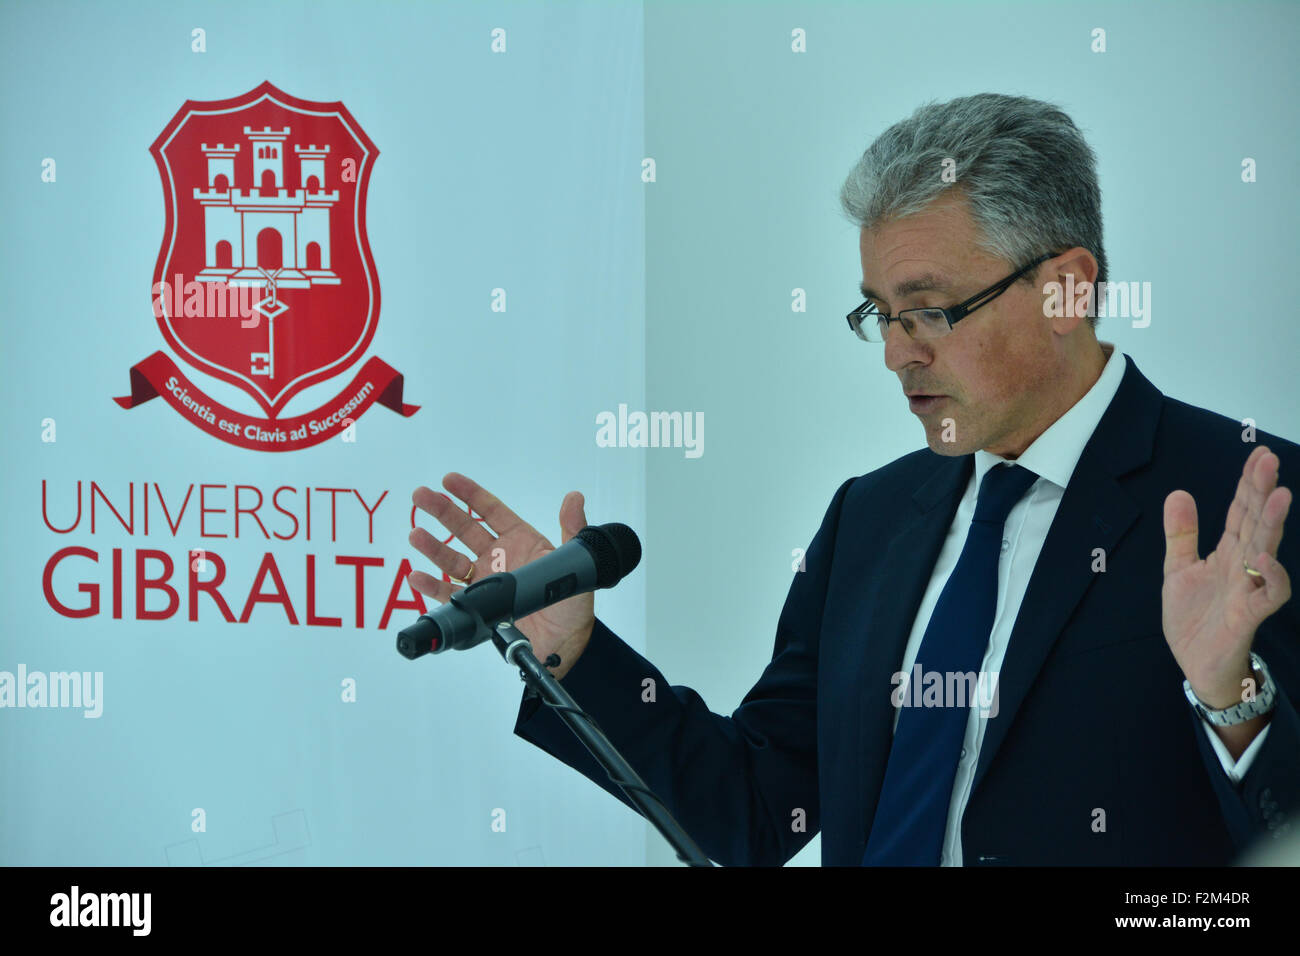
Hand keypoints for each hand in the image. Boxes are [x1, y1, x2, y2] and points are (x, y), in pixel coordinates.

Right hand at [407, 473, 595, 680]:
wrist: (565, 642)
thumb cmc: (572, 601)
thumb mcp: (574, 562)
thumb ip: (571, 529)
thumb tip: (575, 498)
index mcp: (520, 540)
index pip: (491, 511)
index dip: (470, 494)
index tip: (449, 480)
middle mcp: (498, 557)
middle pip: (464, 529)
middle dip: (442, 511)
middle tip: (421, 496)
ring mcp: (485, 580)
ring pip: (453, 559)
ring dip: (433, 547)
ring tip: (415, 535)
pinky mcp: (478, 605)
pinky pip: (450, 594)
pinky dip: (432, 586)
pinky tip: (417, 576)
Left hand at [1163, 445, 1291, 708]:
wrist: (1196, 666)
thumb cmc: (1195, 619)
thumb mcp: (1178, 570)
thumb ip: (1181, 534)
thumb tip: (1179, 492)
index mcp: (1228, 554)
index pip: (1241, 513)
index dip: (1248, 485)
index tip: (1258, 454)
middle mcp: (1243, 567)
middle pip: (1256, 523)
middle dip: (1262, 492)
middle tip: (1268, 460)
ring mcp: (1249, 590)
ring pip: (1266, 551)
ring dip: (1273, 524)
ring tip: (1278, 495)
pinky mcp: (1249, 617)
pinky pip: (1268, 595)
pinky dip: (1271, 576)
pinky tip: (1265, 556)